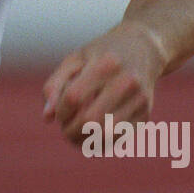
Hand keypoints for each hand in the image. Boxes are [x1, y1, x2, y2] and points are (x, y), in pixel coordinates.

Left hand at [41, 22, 164, 146]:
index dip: (61, 111)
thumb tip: (48, 118)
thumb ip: (55, 86)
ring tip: (75, 137)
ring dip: (85, 141)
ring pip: (106, 134)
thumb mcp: (75, 60)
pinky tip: (91, 139)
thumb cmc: (100, 55)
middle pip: (91, 120)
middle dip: (70, 131)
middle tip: (65, 130)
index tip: (59, 112)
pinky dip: (101, 144)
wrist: (143, 48)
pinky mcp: (145, 113)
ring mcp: (139, 99)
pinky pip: (119, 139)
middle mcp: (127, 81)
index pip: (74, 97)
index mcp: (106, 63)